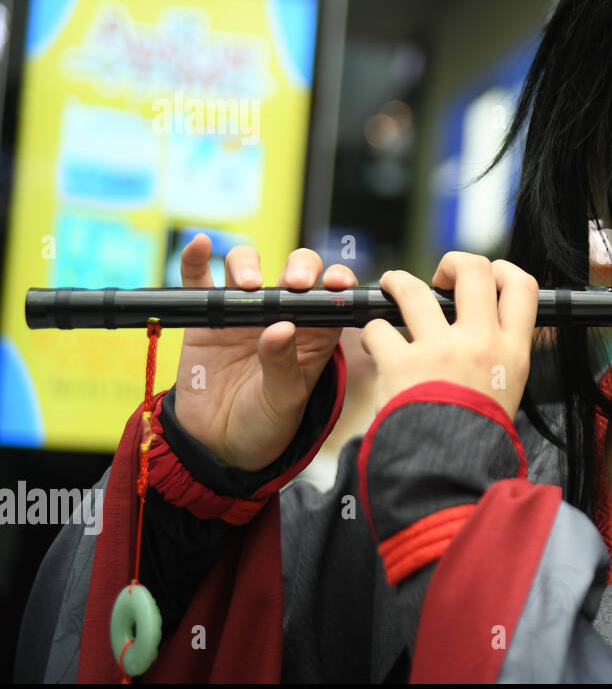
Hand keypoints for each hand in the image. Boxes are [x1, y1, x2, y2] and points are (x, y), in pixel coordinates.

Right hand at [171, 234, 358, 471]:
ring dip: (249, 264)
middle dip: (300, 267)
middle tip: (294, 284)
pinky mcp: (208, 316)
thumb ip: (284, 365)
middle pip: (295, 272)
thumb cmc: (266, 423)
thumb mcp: (284, 401)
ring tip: (246, 285)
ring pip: (249, 268)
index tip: (334, 282)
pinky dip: (198, 259)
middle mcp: (283, 315)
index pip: (332, 297)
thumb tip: (281, 328)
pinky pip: (200, 280)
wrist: (219, 444)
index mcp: (315, 334)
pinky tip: (199, 244)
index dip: (337, 282)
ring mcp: (244, 312)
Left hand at [361, 254, 537, 421]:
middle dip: (451, 263)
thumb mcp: (508, 390)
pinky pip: (379, 329)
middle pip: (473, 270)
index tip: (484, 278)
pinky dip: (373, 334)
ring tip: (393, 289)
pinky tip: (377, 345)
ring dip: (399, 283)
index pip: (522, 285)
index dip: (501, 269)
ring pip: (414, 289)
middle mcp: (480, 343)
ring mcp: (440, 350)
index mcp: (513, 350)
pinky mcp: (402, 363)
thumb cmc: (477, 436)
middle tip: (438, 279)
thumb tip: (488, 323)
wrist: (449, 475)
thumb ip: (500, 353)